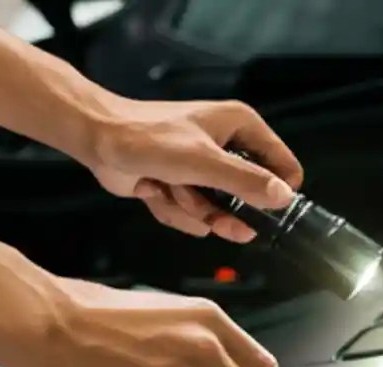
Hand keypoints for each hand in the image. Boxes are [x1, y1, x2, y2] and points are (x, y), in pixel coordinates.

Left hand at [85, 98, 304, 242]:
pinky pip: (191, 214)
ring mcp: (203, 168)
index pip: (283, 166)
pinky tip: (153, 190)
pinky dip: (171, 210)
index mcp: (241, 127)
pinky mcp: (182, 185)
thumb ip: (246, 181)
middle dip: (224, 211)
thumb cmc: (148, 139)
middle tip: (221, 224)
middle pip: (248, 196)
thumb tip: (284, 198)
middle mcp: (226, 146)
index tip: (263, 212)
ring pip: (216, 210)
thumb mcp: (203, 162)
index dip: (277, 192)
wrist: (98, 140)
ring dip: (189, 208)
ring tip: (168, 188)